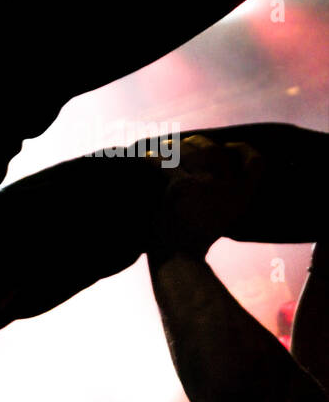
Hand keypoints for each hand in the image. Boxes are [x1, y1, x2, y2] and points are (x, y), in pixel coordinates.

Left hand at [154, 135, 261, 253]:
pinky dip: (154, 157)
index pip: (256, 162)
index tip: (230, 146)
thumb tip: (209, 170)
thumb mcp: (222, 217)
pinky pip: (167, 161)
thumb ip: (223, 194)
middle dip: (201, 143)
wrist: (178, 258)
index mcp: (241, 197)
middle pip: (216, 151)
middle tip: (188, 143)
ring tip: (167, 148)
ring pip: (193, 150)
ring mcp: (204, 185)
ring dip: (177, 146)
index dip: (244, 150)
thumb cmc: (194, 240)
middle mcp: (227, 188)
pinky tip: (147, 158)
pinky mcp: (180, 186)